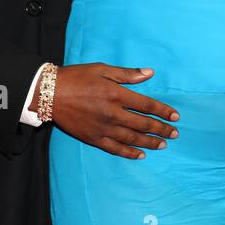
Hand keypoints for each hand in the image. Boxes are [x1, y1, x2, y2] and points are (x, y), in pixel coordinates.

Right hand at [50, 63, 179, 158]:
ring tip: (162, 145)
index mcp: (116, 94)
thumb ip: (127, 74)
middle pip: (143, 124)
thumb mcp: (102, 69)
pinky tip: (140, 155)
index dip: (163, 111)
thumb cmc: (77, 77)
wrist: (49, 94)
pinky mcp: (93, 138)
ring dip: (149, 143)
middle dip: (161, 129)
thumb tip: (149, 73)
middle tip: (175, 134)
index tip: (175, 116)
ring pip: (132, 138)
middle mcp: (112, 113)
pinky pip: (115, 148)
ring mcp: (103, 128)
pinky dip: (129, 152)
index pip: (146, 105)